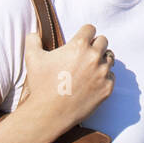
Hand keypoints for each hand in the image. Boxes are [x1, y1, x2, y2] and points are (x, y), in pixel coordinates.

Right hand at [17, 24, 114, 140]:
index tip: (81, 40)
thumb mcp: (32, 58)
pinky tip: (93, 82)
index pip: (90, 29)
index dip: (84, 34)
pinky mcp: (107, 88)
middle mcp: (94, 56)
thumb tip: (34, 34)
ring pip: (110, 58)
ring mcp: (102, 73)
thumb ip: (32, 40)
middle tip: (85, 54)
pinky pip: (111, 76)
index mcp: (79, 45)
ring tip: (90, 67)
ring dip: (101, 60)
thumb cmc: (41, 85)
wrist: (49, 114)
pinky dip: (104, 77)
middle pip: (103, 41)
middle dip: (94, 45)